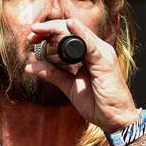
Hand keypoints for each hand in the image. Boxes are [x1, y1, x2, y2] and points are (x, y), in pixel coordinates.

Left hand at [24, 17, 138, 134]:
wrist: (116, 119)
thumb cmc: (97, 103)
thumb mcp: (69, 86)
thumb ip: (53, 74)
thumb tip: (30, 66)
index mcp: (89, 53)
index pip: (67, 35)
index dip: (48, 33)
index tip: (31, 39)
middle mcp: (96, 49)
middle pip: (70, 30)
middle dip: (47, 29)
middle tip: (30, 36)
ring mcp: (102, 53)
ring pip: (77, 33)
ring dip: (55, 30)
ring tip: (38, 31)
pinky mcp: (105, 61)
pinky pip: (90, 44)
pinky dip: (80, 33)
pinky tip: (70, 25)